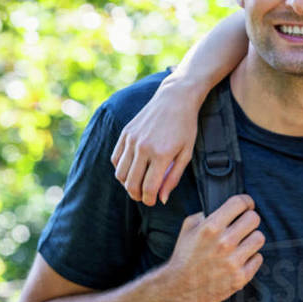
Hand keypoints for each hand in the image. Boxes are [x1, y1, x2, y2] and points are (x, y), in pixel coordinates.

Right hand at [111, 76, 203, 205]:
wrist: (174, 99)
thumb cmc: (185, 127)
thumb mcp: (186, 153)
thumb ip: (173, 178)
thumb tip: (162, 199)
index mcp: (161, 155)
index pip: (148, 187)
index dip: (149, 199)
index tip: (153, 202)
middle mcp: (143, 148)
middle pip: (131, 183)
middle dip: (137, 195)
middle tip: (144, 198)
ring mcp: (131, 140)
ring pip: (120, 173)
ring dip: (127, 184)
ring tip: (138, 185)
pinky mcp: (124, 133)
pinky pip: (115, 159)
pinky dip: (121, 169)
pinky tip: (131, 171)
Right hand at [161, 194, 264, 301]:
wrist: (178, 288)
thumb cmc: (184, 257)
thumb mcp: (187, 229)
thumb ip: (205, 215)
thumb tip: (224, 209)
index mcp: (210, 228)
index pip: (239, 203)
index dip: (246, 202)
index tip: (247, 205)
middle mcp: (224, 243)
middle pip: (254, 219)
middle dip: (249, 219)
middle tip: (244, 225)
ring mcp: (234, 261)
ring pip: (259, 238)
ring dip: (252, 239)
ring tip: (242, 243)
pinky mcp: (240, 277)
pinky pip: (258, 258)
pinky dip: (251, 258)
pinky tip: (240, 259)